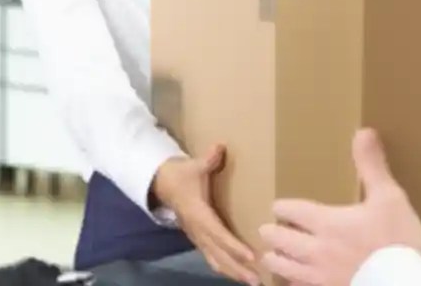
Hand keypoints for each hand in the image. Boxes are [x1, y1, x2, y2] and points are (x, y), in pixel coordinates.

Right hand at [153, 145, 259, 284]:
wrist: (161, 184)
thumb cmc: (181, 175)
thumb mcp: (193, 165)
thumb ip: (208, 160)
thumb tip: (220, 147)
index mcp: (198, 215)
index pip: (218, 234)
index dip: (234, 246)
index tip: (252, 256)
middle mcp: (198, 231)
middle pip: (219, 255)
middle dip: (238, 268)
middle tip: (258, 280)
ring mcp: (198, 238)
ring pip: (216, 261)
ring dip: (234, 272)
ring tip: (253, 282)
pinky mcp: (199, 240)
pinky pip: (213, 259)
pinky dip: (226, 268)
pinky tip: (239, 275)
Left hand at [260, 129, 420, 285]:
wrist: (402, 284)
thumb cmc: (397, 240)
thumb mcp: (389, 197)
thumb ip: (372, 166)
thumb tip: (363, 131)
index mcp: (327, 222)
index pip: (292, 211)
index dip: (282, 208)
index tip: (277, 207)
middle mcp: (316, 249)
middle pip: (281, 240)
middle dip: (271, 234)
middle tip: (266, 231)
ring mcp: (319, 277)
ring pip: (284, 267)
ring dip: (276, 260)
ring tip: (270, 257)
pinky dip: (293, 284)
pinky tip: (295, 283)